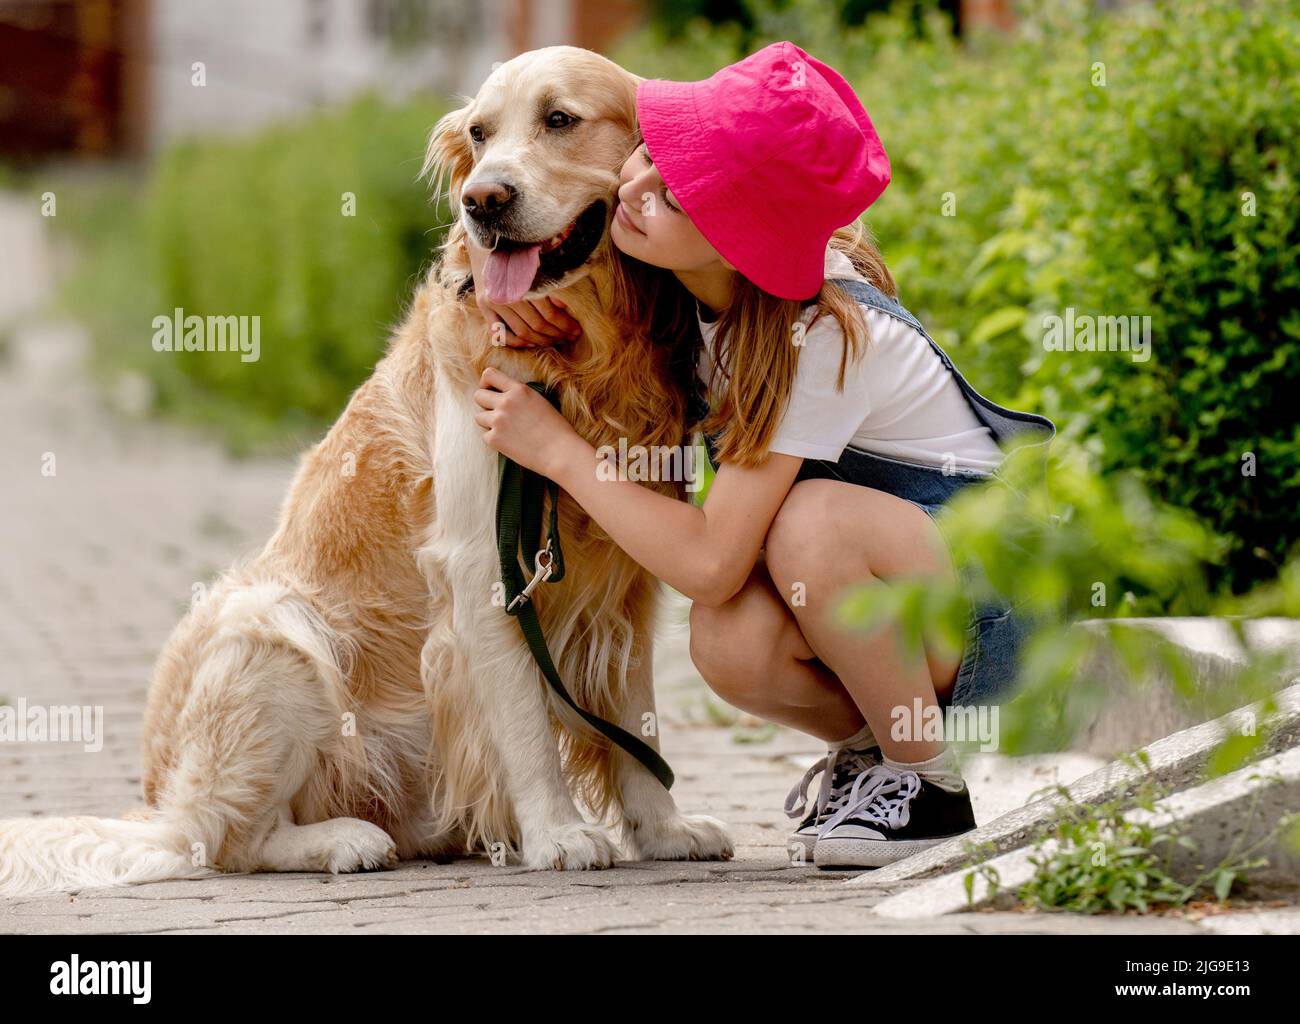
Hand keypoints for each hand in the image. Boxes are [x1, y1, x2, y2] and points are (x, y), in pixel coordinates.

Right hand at [466, 232, 581, 347]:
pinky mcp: (483, 306)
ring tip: (556, 341)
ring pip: (522, 332)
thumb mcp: (538, 262)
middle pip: (537, 325)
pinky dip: (516, 342)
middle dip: (557, 335)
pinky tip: (531, 343)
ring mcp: (492, 301)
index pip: (549, 313)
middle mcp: (506, 294)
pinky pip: (499, 333)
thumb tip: (565, 307)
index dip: (565, 325)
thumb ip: (551, 283)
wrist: (489, 240)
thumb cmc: (520, 251)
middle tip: (570, 338)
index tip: (577, 330)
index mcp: (523, 282)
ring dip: (542, 341)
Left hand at [474, 366, 582, 475]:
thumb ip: (518, 395)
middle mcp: (506, 402)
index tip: (490, 391)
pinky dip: (495, 439)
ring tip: (507, 430)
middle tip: (497, 413)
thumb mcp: (538, 401)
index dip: (485, 383)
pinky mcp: (495, 439)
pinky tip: (511, 442)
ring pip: (479, 417)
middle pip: (478, 396)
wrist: (560, 452)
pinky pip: (485, 435)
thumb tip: (500, 395)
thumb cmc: (555, 428)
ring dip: (489, 422)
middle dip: (484, 404)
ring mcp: (498, 421)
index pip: (489, 374)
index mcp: (519, 390)